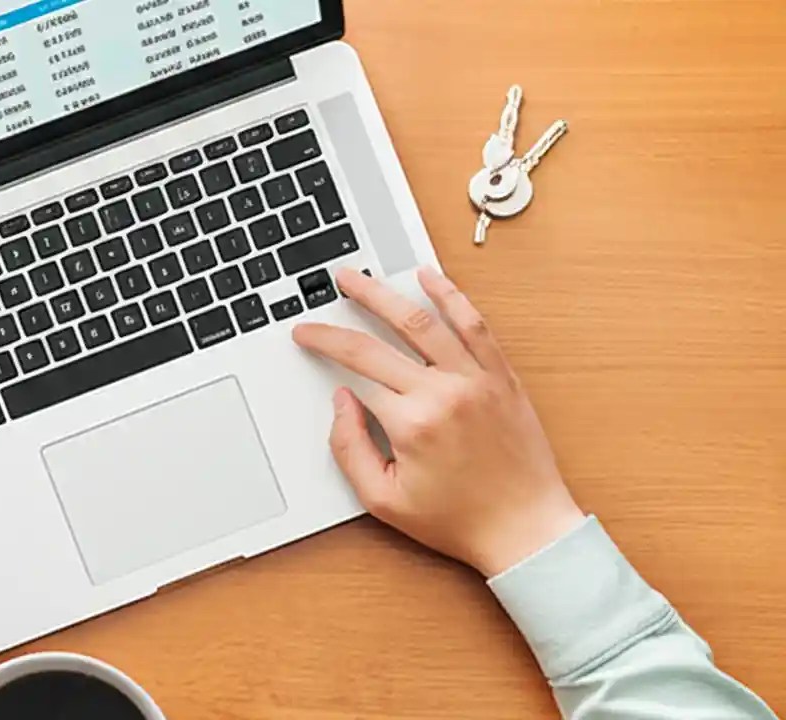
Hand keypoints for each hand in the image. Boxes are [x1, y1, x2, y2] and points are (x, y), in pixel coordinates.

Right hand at [293, 267, 583, 576]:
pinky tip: (432, 278)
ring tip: (365, 276)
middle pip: (381, 337)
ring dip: (389, 293)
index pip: (354, 368)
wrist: (525, 530)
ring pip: (424, 321)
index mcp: (410, 422)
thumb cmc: (457, 520)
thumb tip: (340, 402)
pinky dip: (452, 297)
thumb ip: (349, 447)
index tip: (306, 335)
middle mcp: (443, 392)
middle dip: (347, 308)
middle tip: (331, 286)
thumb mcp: (382, 499)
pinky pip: (475, 326)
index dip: (323, 345)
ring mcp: (476, 380)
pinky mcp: (501, 378)